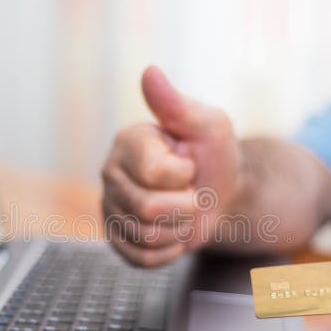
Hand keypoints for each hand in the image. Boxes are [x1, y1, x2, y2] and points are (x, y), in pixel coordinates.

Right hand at [101, 66, 239, 265]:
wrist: (220, 193)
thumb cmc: (214, 155)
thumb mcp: (207, 125)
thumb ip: (176, 104)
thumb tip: (149, 72)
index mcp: (127, 142)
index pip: (153, 173)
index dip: (183, 175)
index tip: (189, 164)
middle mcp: (110, 173)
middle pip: (147, 209)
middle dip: (185, 207)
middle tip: (190, 193)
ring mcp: (110, 208)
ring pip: (146, 236)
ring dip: (180, 229)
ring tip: (182, 211)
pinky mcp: (116, 239)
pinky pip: (143, 259)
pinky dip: (170, 251)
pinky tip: (173, 231)